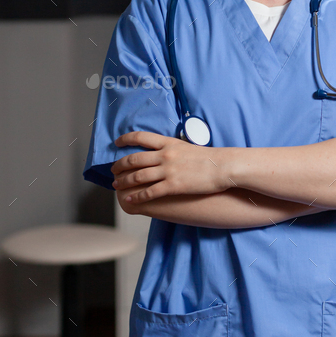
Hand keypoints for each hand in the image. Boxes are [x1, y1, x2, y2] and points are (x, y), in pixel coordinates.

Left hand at [110, 131, 228, 204]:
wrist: (223, 167)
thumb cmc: (209, 158)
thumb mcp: (187, 147)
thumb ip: (173, 149)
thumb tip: (163, 152)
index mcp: (168, 143)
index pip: (141, 137)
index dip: (125, 140)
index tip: (117, 143)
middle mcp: (165, 155)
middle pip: (134, 159)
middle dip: (119, 165)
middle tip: (112, 171)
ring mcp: (168, 171)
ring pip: (138, 176)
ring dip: (124, 181)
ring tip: (116, 185)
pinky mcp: (173, 186)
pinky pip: (149, 192)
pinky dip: (137, 196)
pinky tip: (129, 199)